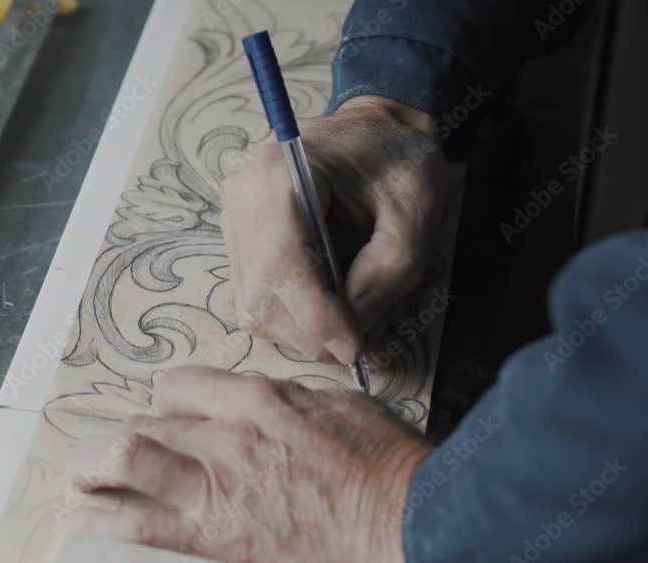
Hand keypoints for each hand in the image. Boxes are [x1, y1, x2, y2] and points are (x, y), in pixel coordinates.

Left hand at [66, 367, 430, 562]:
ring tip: (82, 475)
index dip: (164, 402)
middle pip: (146, 421)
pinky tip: (82, 524)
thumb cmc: (381, 462)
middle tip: (119, 452)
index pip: (177, 386)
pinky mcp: (215, 538)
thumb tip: (254, 400)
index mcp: (256, 399)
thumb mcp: (334, 403)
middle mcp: (225, 436)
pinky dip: (103, 522)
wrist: (406, 518)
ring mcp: (216, 487)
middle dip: (127, 437)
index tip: (168, 419)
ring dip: (94, 464)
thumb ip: (282, 398)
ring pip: (125, 456)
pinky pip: (139, 527)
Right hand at [220, 96, 444, 362]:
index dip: (316, 319)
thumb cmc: (398, 161)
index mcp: (282, 175)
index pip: (283, 267)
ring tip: (343, 325)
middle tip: (356, 345)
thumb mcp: (414, 216)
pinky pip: (252, 298)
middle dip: (309, 333)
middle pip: (260, 294)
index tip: (355, 348)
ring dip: (298, 331)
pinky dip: (288, 318)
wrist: (375, 129)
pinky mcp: (238, 238)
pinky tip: (322, 308)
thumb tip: (349, 339)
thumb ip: (384, 279)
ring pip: (252, 305)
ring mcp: (233, 218)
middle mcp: (242, 196)